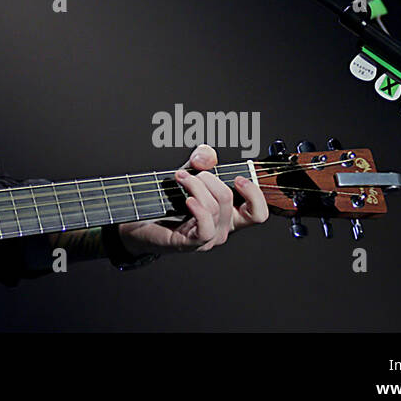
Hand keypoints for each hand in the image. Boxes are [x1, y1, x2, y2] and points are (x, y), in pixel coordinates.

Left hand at [116, 144, 267, 254]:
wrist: (142, 221)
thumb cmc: (170, 201)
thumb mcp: (190, 174)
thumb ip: (202, 161)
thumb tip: (207, 157)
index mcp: (230, 215)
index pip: (258, 213)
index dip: (255, 194)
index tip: (238, 177)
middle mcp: (223, 229)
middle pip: (228, 198)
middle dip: (208, 177)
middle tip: (192, 173)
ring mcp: (208, 238)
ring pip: (213, 207)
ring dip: (195, 185)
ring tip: (180, 178)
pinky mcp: (190, 243)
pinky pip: (204, 228)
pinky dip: (198, 210)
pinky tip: (187, 200)